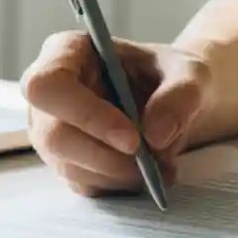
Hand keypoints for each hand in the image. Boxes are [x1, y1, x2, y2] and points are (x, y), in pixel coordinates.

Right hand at [21, 31, 211, 196]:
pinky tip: (149, 172)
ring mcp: (51, 131)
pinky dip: (121, 185)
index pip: (49, 85)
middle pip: (54, 135)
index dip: (84, 115)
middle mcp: (49, 94)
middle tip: (153, 162)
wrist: (173, 100)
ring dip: (120, 174)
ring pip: (70, 166)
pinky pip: (85, 184)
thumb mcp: (189, 73)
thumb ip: (179, 95)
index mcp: (66, 53)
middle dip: (107, 157)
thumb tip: (155, 135)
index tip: (131, 139)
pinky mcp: (67, 162)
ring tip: (163, 166)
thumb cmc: (170, 74)